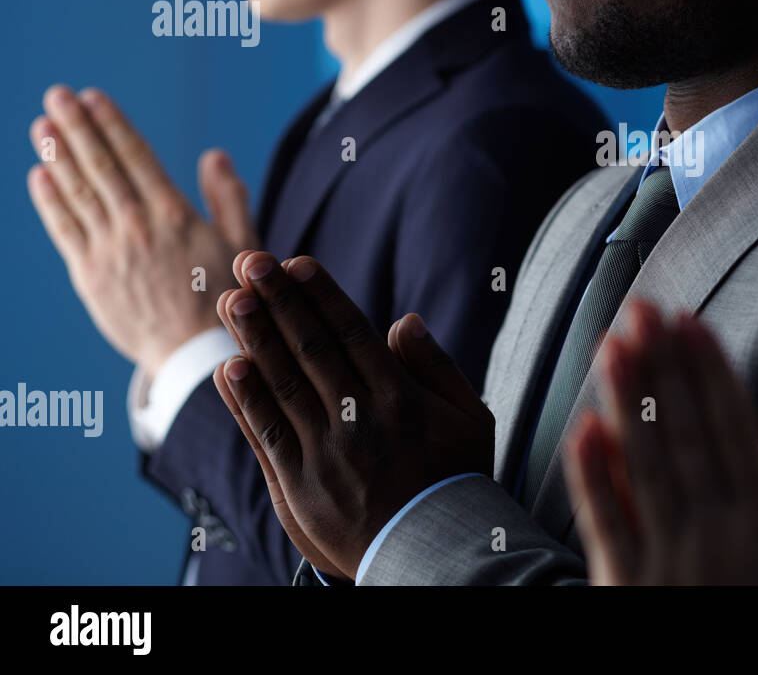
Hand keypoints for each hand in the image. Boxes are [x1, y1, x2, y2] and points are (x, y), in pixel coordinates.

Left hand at [27, 86, 257, 375]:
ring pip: (78, 192)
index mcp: (176, 215)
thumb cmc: (228, 298)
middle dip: (77, 127)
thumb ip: (229, 197)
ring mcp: (111, 251)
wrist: (197, 354)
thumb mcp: (243, 243)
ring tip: (41, 124)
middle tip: (58, 95)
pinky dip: (50, 201)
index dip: (112, 124)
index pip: (136, 157)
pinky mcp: (91, 276)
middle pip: (101, 167)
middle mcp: (139, 227)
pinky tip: (39, 175)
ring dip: (57, 155)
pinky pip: (64, 231)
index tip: (94, 97)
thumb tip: (214, 155)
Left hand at [211, 251, 493, 579]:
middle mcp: (361, 419)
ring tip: (230, 299)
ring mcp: (327, 453)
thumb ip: (437, 367)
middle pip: (312, 350)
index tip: (297, 263)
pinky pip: (267, 434)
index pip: (353, 335)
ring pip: (283, 385)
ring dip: (254, 339)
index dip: (322, 296)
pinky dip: (246, 400)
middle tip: (251, 263)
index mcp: (401, 398)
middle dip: (279, 303)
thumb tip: (404, 321)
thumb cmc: (456, 479)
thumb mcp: (471, 418)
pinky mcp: (299, 485)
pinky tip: (229, 367)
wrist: (435, 552)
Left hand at [561, 299, 757, 584]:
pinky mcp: (625, 596)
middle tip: (643, 309)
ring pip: (641, 467)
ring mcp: (663, 567)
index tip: (692, 322)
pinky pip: (605, 530)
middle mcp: (711, 540)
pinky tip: (582, 429)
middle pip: (682, 437)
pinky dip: (592, 478)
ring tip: (612, 344)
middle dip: (662, 368)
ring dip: (624, 401)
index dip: (710, 373)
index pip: (733, 433)